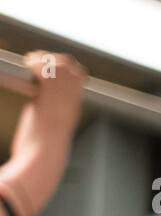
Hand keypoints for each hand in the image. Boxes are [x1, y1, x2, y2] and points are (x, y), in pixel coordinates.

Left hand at [1, 52, 86, 215]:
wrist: (42, 157)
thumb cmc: (41, 153)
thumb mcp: (49, 134)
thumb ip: (46, 119)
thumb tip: (37, 116)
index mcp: (73, 109)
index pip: (80, 79)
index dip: (68, 68)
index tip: (50, 66)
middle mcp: (71, 100)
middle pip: (73, 68)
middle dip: (56, 59)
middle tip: (37, 61)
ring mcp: (61, 96)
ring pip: (61, 63)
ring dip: (45, 58)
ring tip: (31, 61)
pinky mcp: (47, 94)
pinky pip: (44, 67)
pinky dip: (34, 61)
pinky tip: (26, 63)